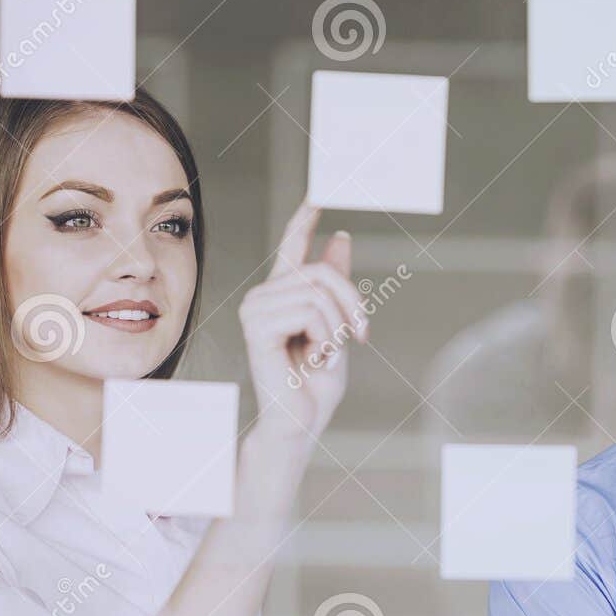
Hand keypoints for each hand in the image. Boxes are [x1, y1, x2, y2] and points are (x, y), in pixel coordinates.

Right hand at [238, 201, 365, 443]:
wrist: (301, 422)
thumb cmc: (316, 384)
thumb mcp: (337, 327)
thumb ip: (335, 286)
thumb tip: (341, 237)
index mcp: (282, 295)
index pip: (293, 246)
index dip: (305, 218)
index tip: (319, 193)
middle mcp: (264, 296)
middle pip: (322, 271)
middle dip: (352, 303)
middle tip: (360, 336)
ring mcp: (256, 310)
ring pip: (320, 293)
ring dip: (338, 328)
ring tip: (327, 354)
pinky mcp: (257, 327)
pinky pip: (310, 312)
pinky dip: (325, 338)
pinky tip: (312, 358)